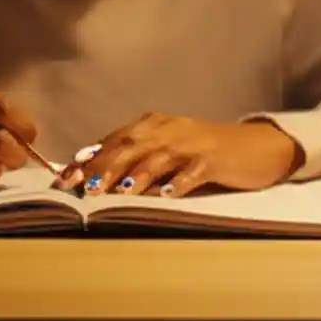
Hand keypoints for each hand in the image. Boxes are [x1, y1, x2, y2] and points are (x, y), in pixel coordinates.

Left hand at [55, 113, 302, 197]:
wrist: (254, 147)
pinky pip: (194, 170)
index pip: (115, 140)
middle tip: (87, 187)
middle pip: (132, 146)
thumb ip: (134, 156)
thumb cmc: (204, 152)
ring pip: (159, 157)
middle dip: (107, 166)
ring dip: (139, 174)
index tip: (66, 178)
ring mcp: (192, 143)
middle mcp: (169, 129)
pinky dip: (180, 181)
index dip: (90, 159)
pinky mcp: (214, 159)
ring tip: (121, 192)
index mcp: (154, 125)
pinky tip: (169, 194)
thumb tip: (93, 170)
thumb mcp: (166, 149)